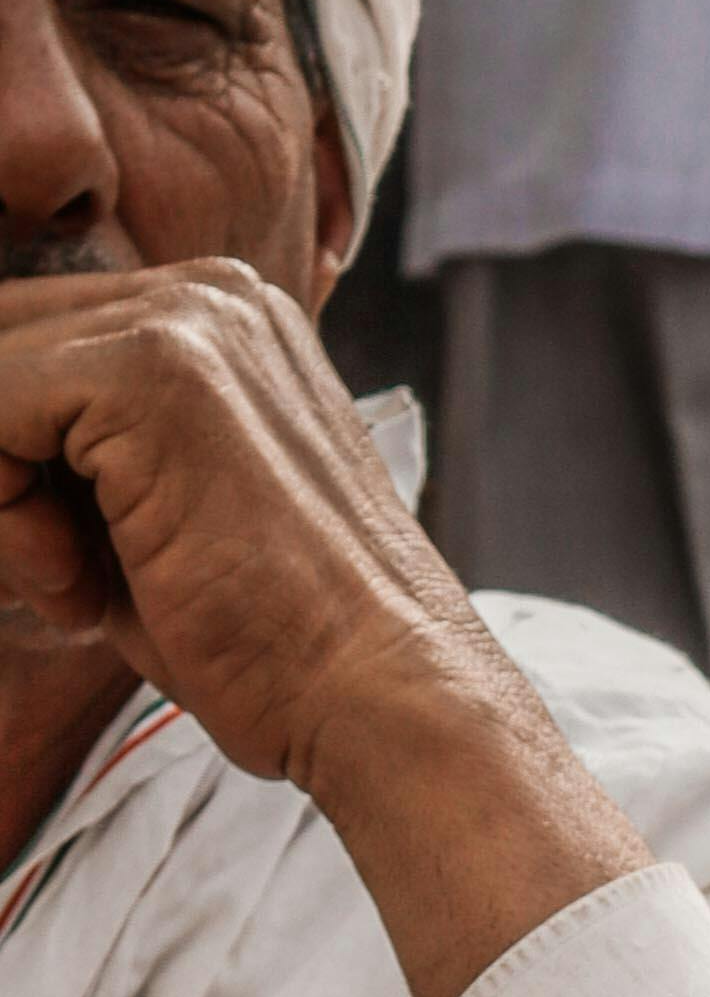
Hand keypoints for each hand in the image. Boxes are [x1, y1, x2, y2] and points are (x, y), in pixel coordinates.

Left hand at [0, 260, 642, 996]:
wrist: (383, 701)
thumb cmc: (275, 647)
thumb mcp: (155, 516)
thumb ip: (68, 456)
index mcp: (224, 323)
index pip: (31, 343)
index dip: (12, 459)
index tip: (67, 559)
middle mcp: (211, 295)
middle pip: (0, 341)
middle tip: (63, 573)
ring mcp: (188, 317)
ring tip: (82, 579)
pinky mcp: (153, 364)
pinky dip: (3, 509)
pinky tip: (82, 577)